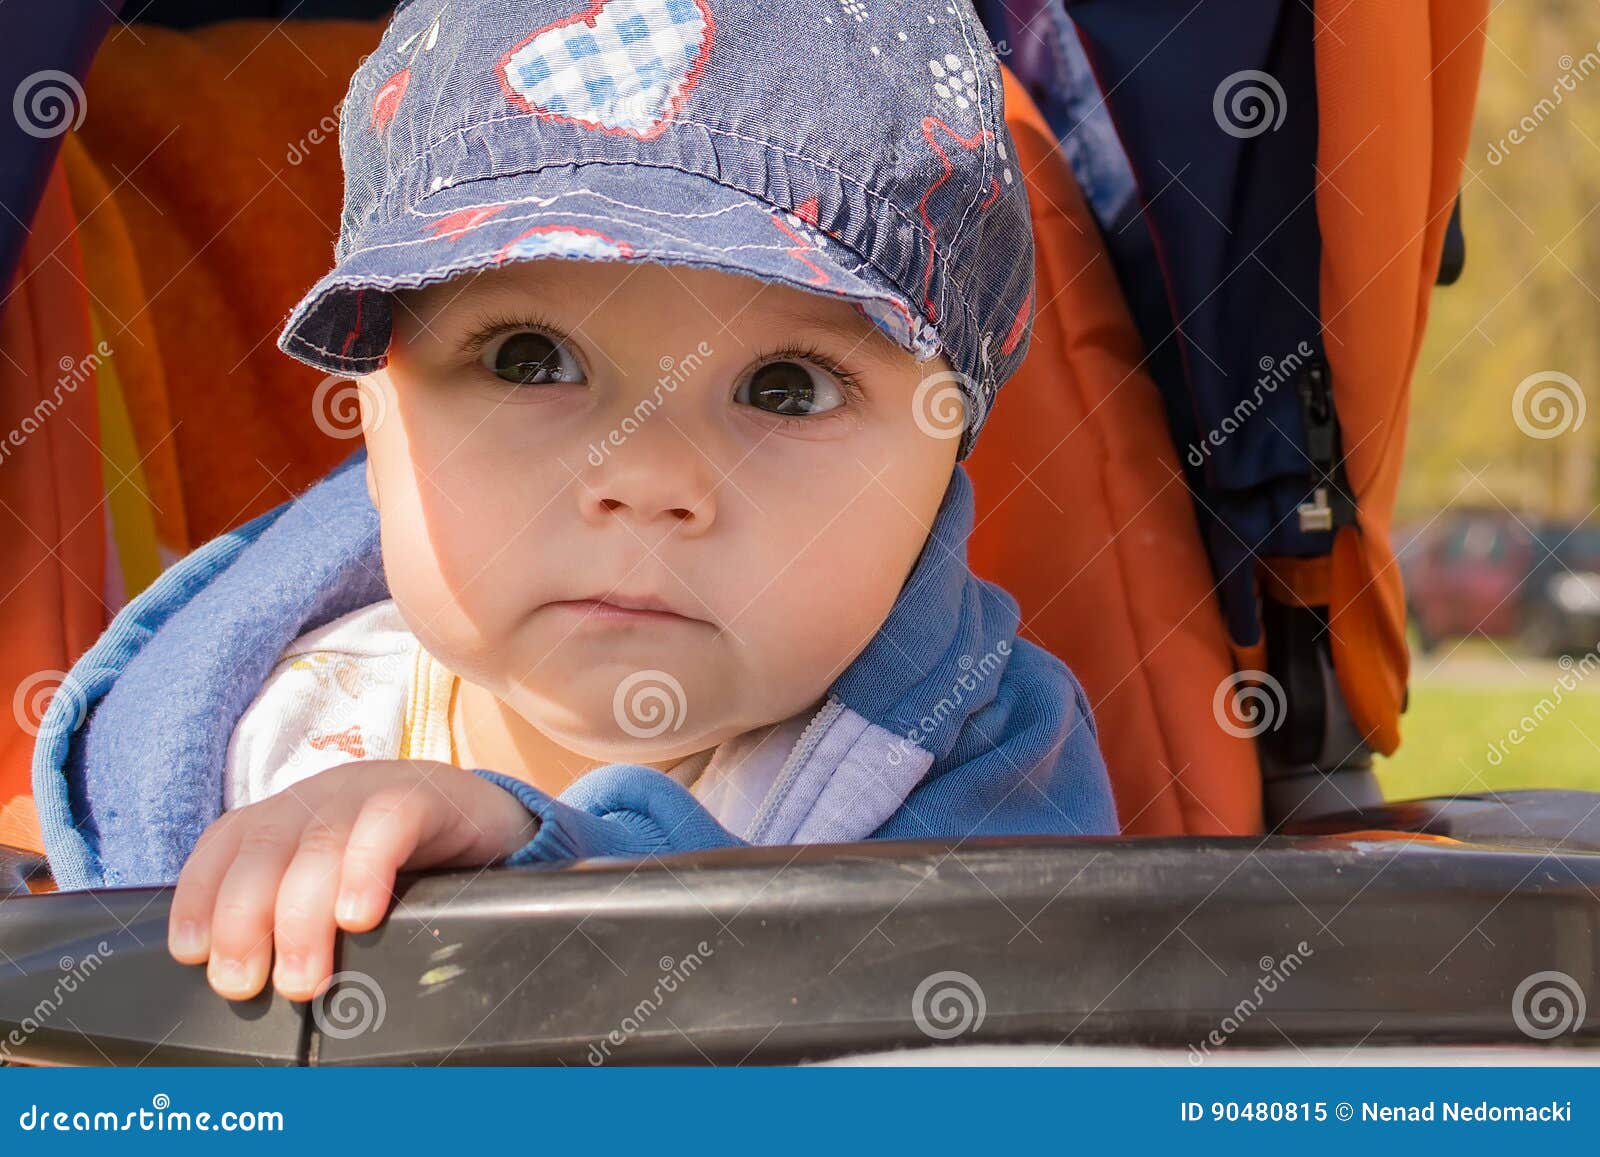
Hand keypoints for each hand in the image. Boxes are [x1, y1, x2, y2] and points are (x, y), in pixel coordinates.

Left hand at [167, 759, 535, 1001]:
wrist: (492, 821)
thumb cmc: (409, 872)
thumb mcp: (339, 893)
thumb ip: (297, 923)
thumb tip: (255, 995)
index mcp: (288, 818)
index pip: (225, 845)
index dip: (199, 894)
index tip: (192, 953)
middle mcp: (320, 798)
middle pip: (262, 848)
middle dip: (242, 918)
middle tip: (242, 984)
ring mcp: (372, 791)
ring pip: (319, 842)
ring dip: (300, 915)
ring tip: (302, 978)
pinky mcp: (427, 794)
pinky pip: (388, 823)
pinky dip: (365, 868)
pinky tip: (359, 916)